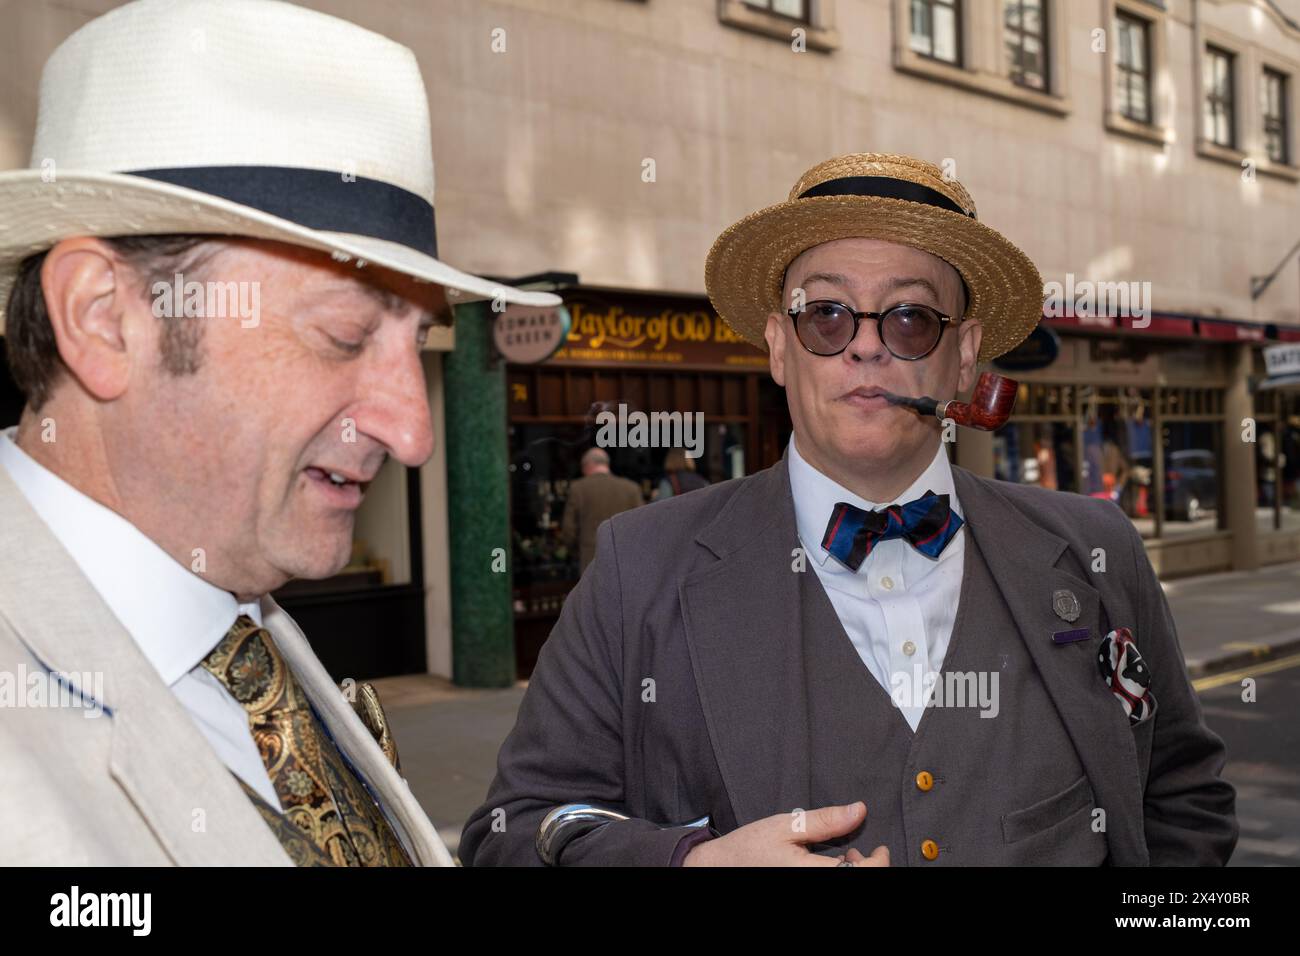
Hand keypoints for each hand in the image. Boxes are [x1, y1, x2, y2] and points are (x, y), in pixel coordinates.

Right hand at [681, 802, 889, 866]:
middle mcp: (812, 883)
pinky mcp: (800, 885)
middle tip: (856, 850)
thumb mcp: (787, 825)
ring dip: (853, 873)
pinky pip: (829, 884)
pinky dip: (839, 875)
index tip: (880, 848)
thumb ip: (825, 821)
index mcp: (811, 873)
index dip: (879, 863)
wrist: (723, 867)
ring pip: (845, 883)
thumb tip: (858, 810)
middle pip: (858, 881)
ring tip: (842, 857)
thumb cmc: (751, 846)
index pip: (862, 875)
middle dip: (867, 868)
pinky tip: (829, 866)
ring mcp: (808, 887)